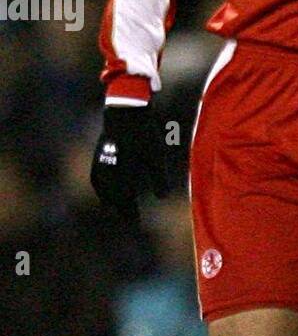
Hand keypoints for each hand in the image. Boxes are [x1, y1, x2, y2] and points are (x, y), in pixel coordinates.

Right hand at [90, 103, 169, 221]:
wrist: (125, 112)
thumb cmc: (143, 134)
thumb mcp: (156, 156)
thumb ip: (159, 178)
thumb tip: (162, 198)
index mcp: (123, 176)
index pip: (125, 203)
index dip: (131, 214)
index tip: (136, 223)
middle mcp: (109, 174)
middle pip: (114, 199)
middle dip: (122, 209)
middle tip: (130, 218)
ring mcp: (100, 165)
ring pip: (104, 191)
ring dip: (112, 200)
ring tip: (120, 208)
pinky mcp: (97, 158)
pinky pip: (99, 180)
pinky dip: (104, 189)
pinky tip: (109, 191)